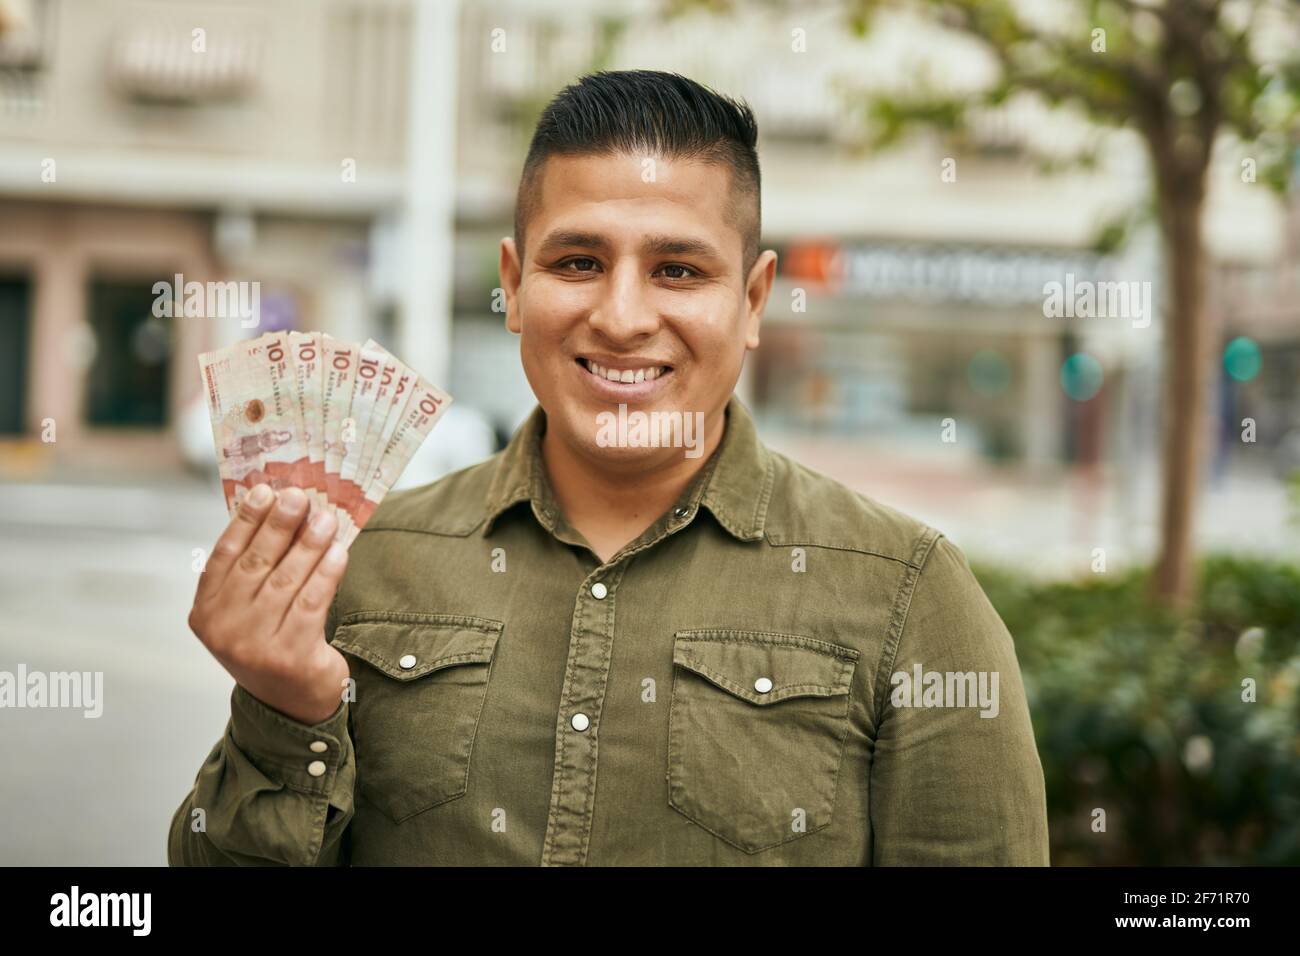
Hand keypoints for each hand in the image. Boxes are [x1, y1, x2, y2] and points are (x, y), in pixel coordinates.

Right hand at [188, 484, 350, 725]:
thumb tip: (279, 510)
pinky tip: (339, 552)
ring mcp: (255, 645)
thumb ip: (254, 569)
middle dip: (281, 524)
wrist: (291, 704)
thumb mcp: (249, 610)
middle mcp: (224, 629)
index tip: (265, 490)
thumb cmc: (272, 642)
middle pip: (256, 563)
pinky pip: (312, 603)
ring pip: (287, 580)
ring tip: (327, 518)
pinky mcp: (290, 656)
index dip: (245, 520)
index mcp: (206, 612)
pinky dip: (327, 573)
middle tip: (301, 496)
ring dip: (309, 544)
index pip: (224, 555)